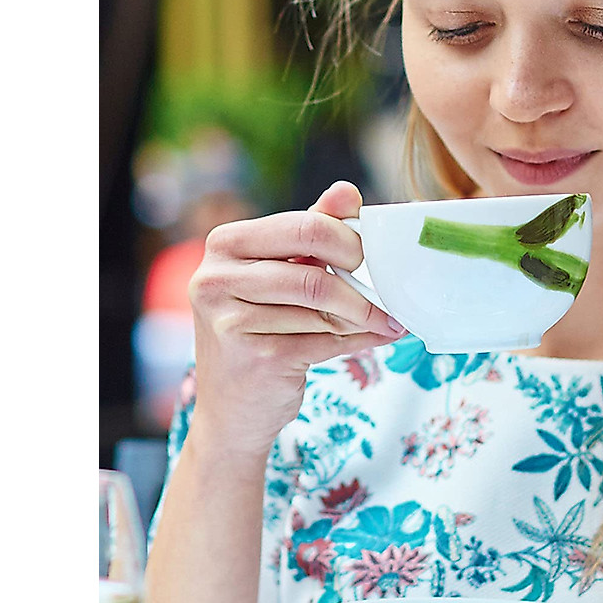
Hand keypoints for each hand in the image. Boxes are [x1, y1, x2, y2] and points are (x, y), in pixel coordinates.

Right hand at [187, 181, 404, 457]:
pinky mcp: (256, 359)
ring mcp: (230, 322)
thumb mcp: (280, 272)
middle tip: (388, 289)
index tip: (371, 253)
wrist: (233, 409)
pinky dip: (362, 339)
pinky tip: (380, 336)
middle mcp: (215, 279)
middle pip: (314, 270)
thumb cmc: (260, 328)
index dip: (348, 239)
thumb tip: (347, 193)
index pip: (303, 226)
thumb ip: (312, 231)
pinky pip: (327, 341)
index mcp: (225, 244)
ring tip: (385, 317)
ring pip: (323, 309)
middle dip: (360, 281)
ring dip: (365, 315)